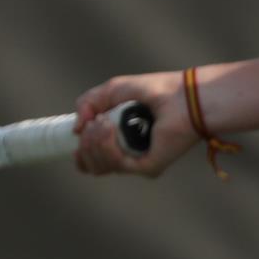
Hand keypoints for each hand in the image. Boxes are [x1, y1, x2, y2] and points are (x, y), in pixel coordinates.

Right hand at [72, 71, 198, 176]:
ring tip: (105, 121)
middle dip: (85, 143)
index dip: (80, 152)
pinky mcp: (147, 167)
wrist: (182, 96)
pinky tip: (110, 126)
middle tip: (97, 122)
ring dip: (93, 142)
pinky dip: (106, 145)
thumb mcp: (111, 91)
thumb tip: (76, 130)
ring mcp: (137, 162)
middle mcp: (128, 155)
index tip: (77, 136)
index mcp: (121, 141)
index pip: (93, 160)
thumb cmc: (154, 90)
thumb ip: (87, 104)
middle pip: (91, 165)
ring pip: (99, 166)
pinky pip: (116, 165)